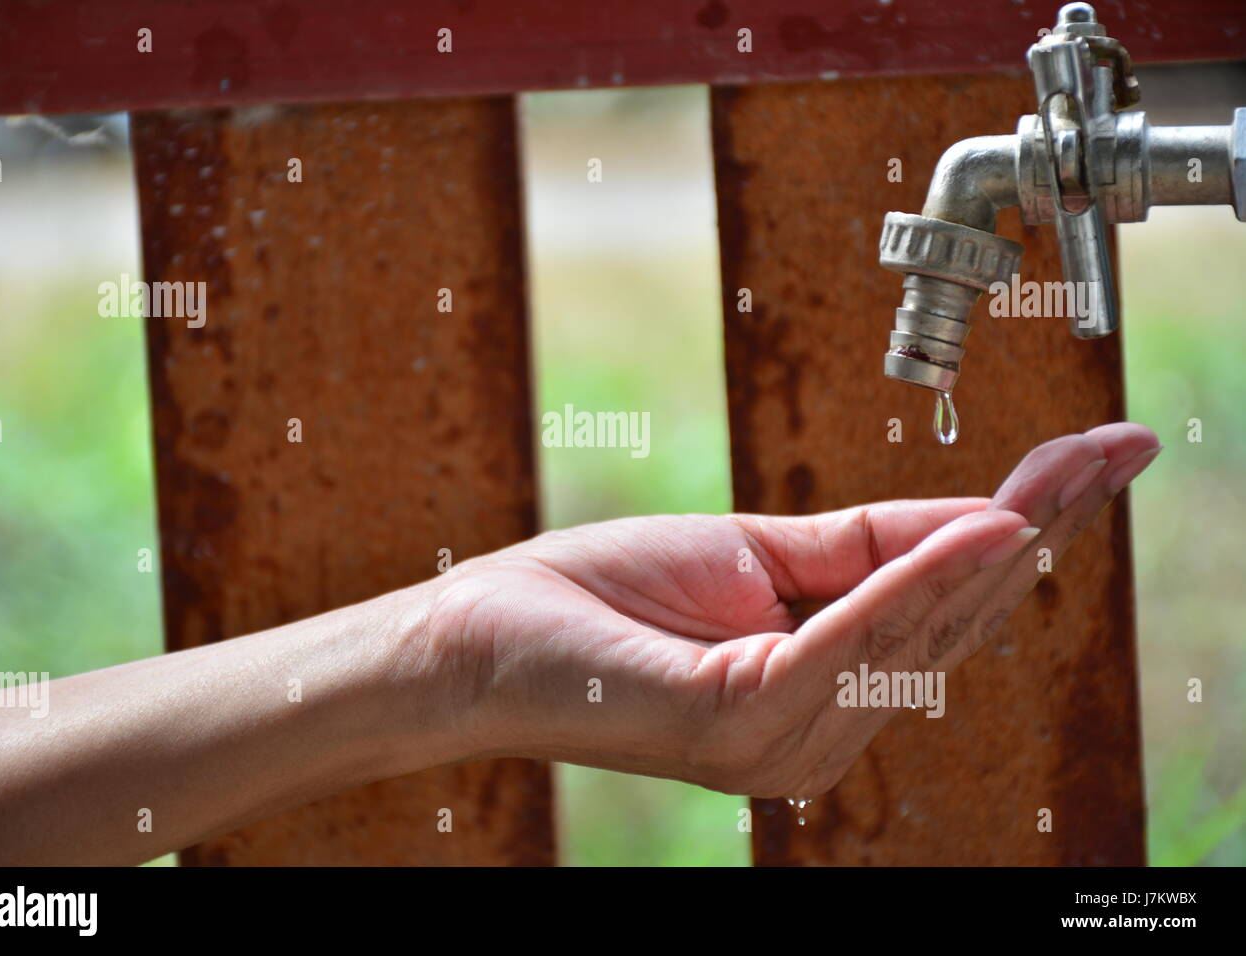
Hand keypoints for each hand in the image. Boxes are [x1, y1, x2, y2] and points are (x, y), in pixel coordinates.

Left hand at [425, 423, 1160, 798]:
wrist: (488, 636)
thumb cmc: (606, 597)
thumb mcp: (752, 552)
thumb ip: (860, 547)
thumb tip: (978, 520)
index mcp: (823, 676)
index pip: (944, 599)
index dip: (1028, 527)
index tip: (1097, 458)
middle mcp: (821, 720)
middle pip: (955, 616)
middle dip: (1044, 526)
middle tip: (1117, 449)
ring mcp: (787, 733)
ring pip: (916, 628)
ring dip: (1000, 544)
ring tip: (1071, 472)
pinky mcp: (747, 722)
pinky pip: (849, 642)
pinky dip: (915, 583)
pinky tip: (983, 531)